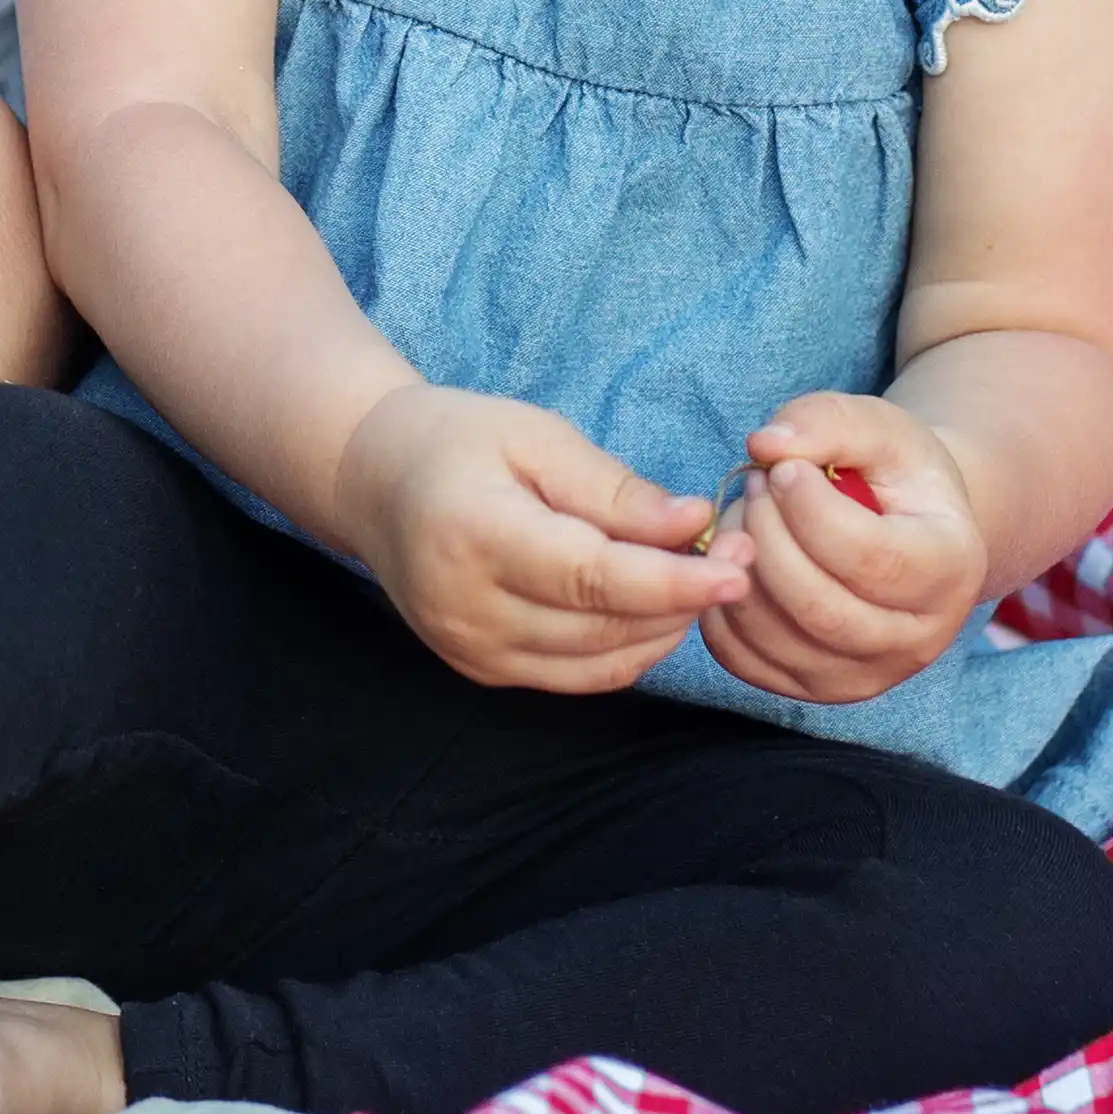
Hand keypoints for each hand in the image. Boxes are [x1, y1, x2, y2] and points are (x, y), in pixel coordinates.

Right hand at [336, 384, 750, 692]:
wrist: (374, 482)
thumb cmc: (458, 441)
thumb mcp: (536, 437)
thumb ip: (614, 490)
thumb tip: (696, 525)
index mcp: (474, 535)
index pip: (592, 577)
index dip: (672, 581)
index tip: (737, 568)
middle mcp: (466, 608)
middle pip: (603, 626)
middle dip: (683, 600)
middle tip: (738, 558)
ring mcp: (471, 650)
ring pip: (599, 663)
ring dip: (663, 627)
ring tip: (699, 578)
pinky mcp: (481, 671)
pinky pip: (577, 676)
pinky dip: (628, 647)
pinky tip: (654, 607)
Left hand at [693, 392, 994, 705]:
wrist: (908, 531)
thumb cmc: (896, 476)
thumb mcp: (881, 430)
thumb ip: (829, 423)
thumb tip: (766, 445)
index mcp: (951, 571)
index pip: (869, 557)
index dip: (810, 509)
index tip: (784, 468)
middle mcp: (918, 640)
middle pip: (818, 606)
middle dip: (767, 533)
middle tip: (755, 483)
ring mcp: (866, 677)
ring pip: (776, 636)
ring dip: (739, 565)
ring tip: (748, 515)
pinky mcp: (814, 691)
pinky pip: (745, 660)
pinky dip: (720, 607)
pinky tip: (737, 558)